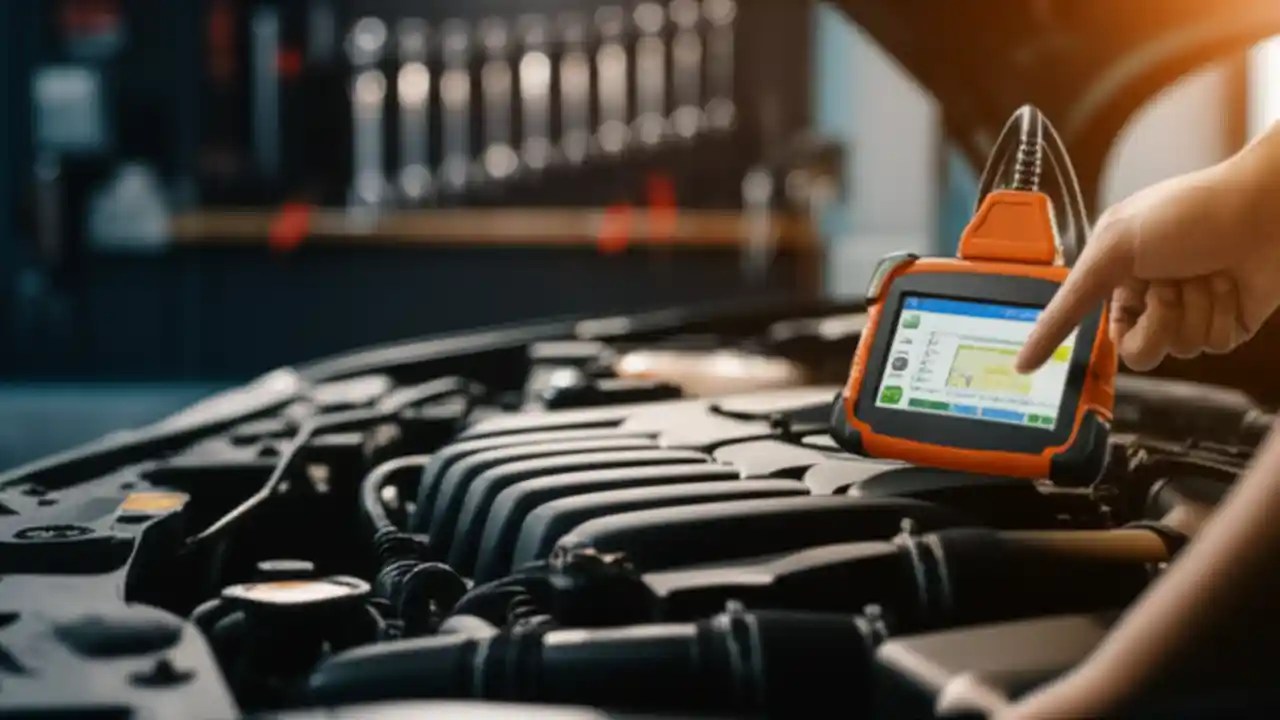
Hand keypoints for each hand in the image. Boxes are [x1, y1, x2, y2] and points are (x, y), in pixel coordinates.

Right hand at [1015, 145, 1279, 372]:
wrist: (1264, 208)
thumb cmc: (1188, 212)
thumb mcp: (1111, 251)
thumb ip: (1067, 306)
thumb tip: (1023, 359)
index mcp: (1118, 280)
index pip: (1103, 334)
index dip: (1119, 328)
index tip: (1128, 322)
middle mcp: (1153, 299)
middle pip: (1141, 352)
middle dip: (1161, 317)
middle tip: (1171, 282)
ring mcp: (1193, 314)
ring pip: (1181, 349)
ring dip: (1196, 308)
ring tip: (1207, 270)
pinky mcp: (1229, 324)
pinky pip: (1215, 345)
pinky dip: (1223, 312)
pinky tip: (1231, 280)